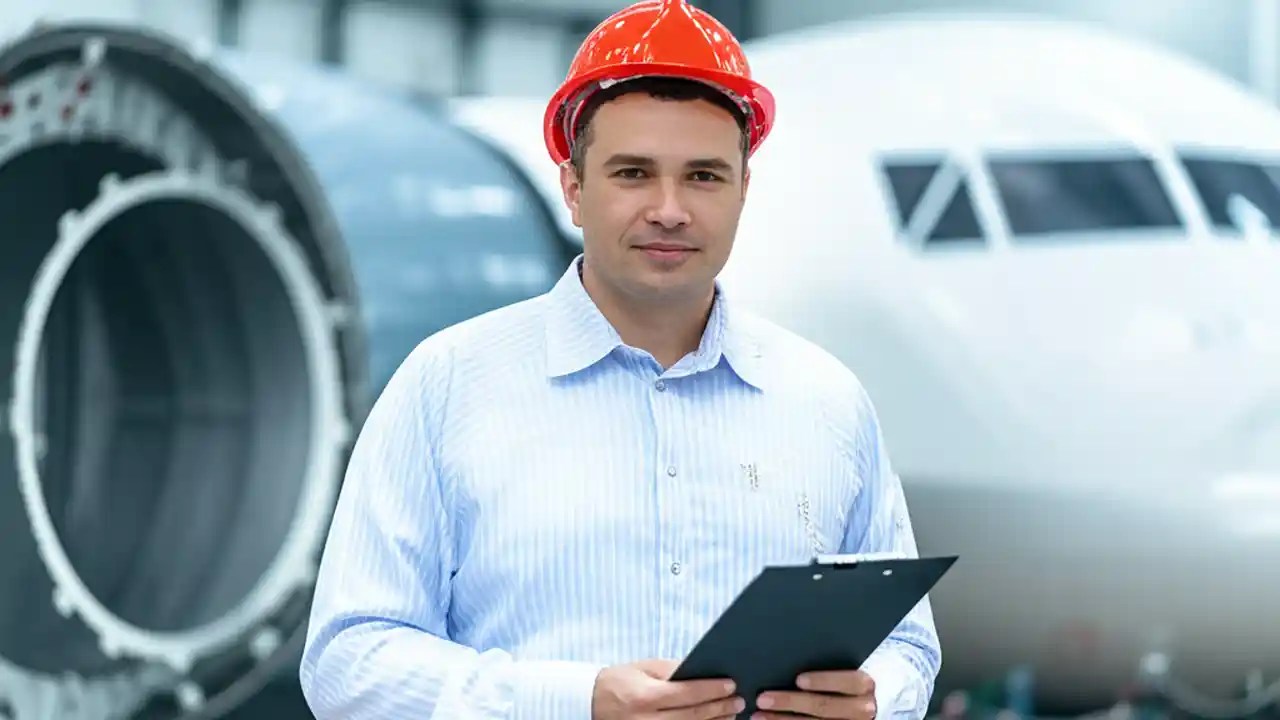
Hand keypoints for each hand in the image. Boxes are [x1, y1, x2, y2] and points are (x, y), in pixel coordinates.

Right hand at [592, 658, 745, 718]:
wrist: (590, 703)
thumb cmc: (620, 681)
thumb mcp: (643, 668)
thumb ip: (673, 670)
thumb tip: (703, 672)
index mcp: (645, 697)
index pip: (686, 693)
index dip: (712, 689)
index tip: (731, 684)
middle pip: (692, 716)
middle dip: (720, 708)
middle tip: (739, 701)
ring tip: (731, 715)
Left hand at [752, 670, 876, 718]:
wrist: (855, 709)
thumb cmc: (842, 684)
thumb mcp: (841, 673)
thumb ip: (825, 666)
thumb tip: (787, 657)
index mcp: (864, 687)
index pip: (849, 681)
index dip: (823, 680)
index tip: (798, 679)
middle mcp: (863, 709)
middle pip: (825, 706)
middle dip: (791, 702)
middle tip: (763, 698)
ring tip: (759, 716)